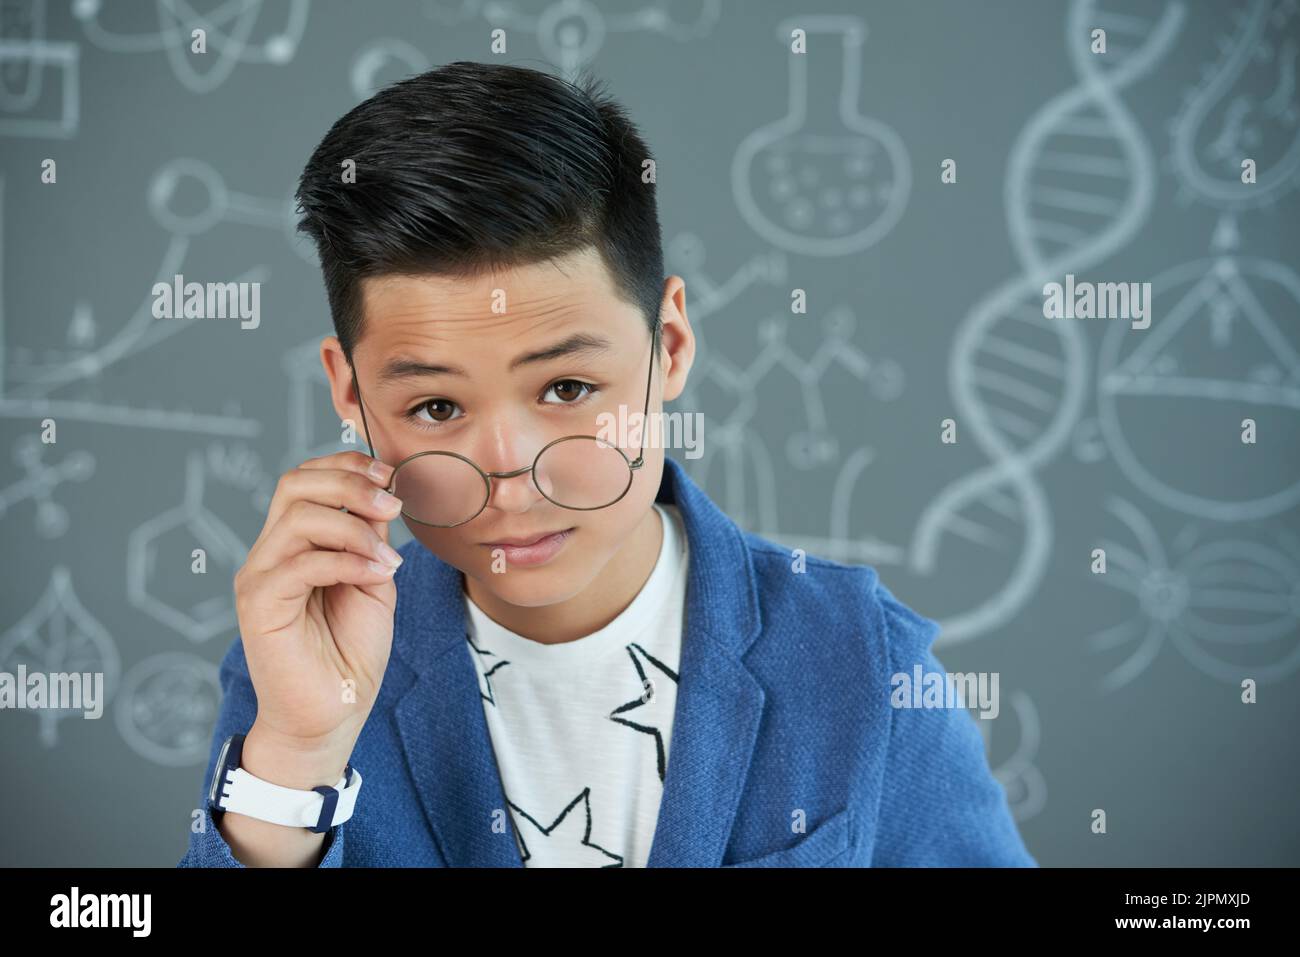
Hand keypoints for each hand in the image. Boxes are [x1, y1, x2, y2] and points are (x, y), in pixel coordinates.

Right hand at [233, 451, 404, 760]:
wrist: (330, 716)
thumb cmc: (349, 654)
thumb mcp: (372, 582)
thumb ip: (370, 540)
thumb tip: (383, 497)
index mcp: (294, 544)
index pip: (304, 480)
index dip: (345, 466)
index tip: (390, 477)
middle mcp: (270, 554)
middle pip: (294, 484)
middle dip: (349, 483)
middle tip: (392, 504)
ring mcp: (260, 577)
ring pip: (297, 518)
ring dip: (353, 528)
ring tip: (386, 558)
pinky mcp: (259, 606)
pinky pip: (300, 563)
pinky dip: (346, 561)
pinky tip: (375, 575)